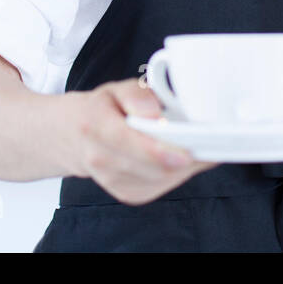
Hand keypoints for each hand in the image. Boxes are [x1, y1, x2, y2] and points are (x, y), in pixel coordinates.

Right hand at [64, 78, 218, 204]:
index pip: (131, 143)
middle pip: (155, 167)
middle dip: (186, 157)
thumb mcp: (115, 89)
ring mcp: (113, 182)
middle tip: (207, 141)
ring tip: (193, 144)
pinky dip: (176, 173)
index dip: (163, 151)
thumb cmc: (102, 110)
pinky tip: (177, 157)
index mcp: (96, 126)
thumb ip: (136, 95)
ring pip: (163, 178)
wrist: (75, 137)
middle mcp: (101, 159)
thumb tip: (154, 112)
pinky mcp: (127, 194)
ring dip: (184, 165)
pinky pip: (162, 186)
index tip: (188, 150)